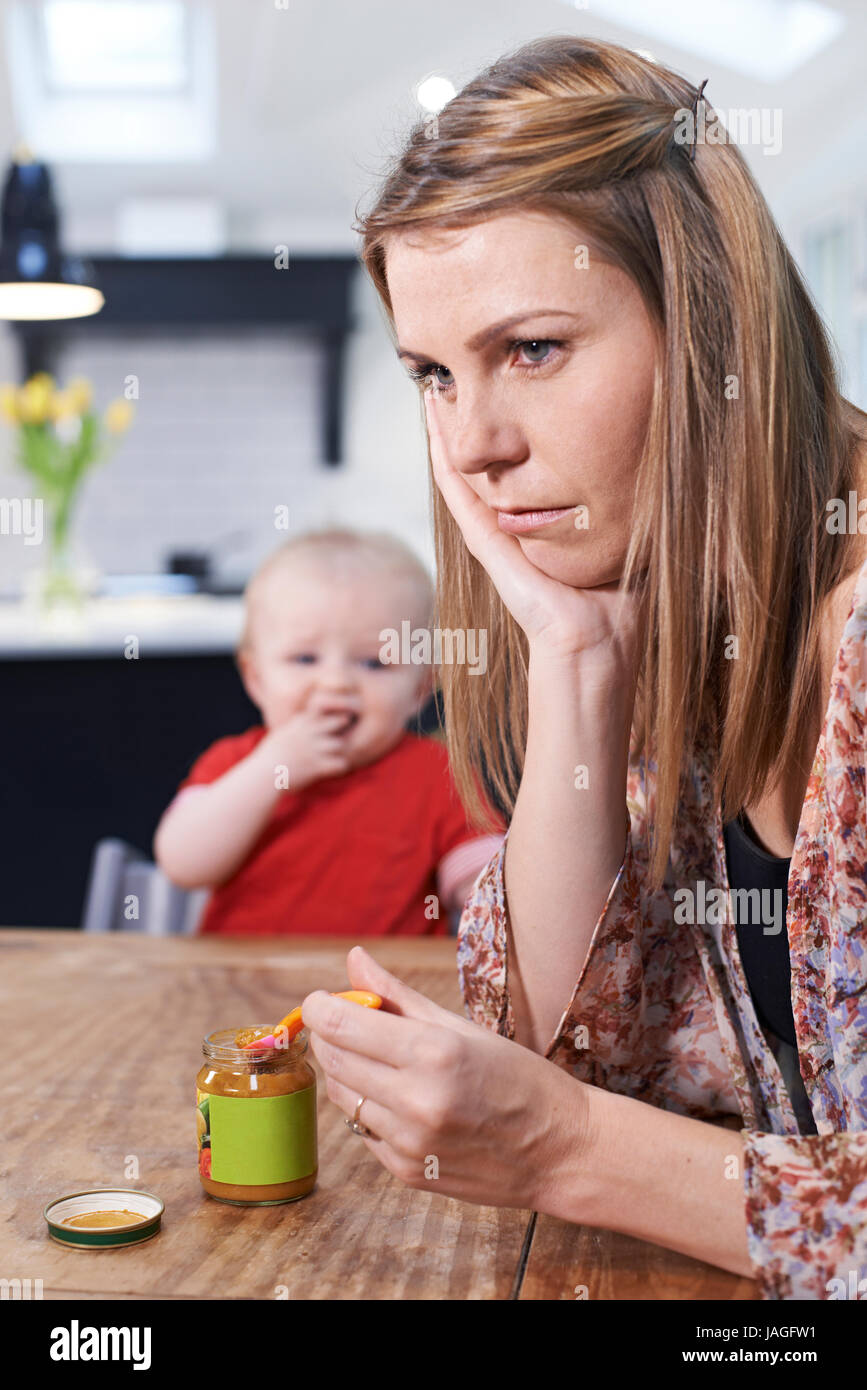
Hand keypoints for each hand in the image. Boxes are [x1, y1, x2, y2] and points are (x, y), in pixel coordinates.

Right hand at [263, 695, 356, 789]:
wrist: (263, 775)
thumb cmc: (268, 758)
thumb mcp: (281, 735)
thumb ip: (295, 727)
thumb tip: (303, 723)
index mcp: (300, 723)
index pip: (324, 707)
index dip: (331, 715)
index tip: (330, 725)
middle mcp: (309, 732)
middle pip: (339, 721)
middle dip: (340, 730)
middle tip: (336, 741)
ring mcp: (314, 748)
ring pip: (340, 744)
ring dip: (338, 752)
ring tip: (331, 758)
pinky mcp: (317, 765)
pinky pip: (341, 763)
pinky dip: (338, 767)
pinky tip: (331, 769)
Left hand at [301, 944, 592, 1210]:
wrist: (559, 1150)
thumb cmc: (517, 1078)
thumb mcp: (461, 1026)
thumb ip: (398, 994)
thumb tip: (354, 959)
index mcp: (433, 1053)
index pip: (342, 1024)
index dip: (320, 1007)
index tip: (321, 999)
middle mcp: (416, 1100)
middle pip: (333, 1060)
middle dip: (330, 1036)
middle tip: (346, 1022)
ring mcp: (409, 1142)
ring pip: (341, 1096)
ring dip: (346, 1072)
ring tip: (377, 1059)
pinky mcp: (407, 1172)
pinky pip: (362, 1130)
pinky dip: (368, 1108)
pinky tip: (399, 1098)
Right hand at [424, 388, 641, 668]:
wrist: (598, 645)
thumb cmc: (622, 603)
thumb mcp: (636, 532)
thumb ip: (645, 498)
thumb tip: (686, 453)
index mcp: (549, 519)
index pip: (527, 461)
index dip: (518, 422)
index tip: (516, 380)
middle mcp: (517, 522)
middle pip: (489, 459)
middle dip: (476, 417)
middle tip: (466, 370)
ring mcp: (497, 532)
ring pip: (464, 468)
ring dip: (449, 427)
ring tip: (439, 384)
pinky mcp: (487, 543)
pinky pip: (459, 491)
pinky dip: (443, 454)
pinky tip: (434, 419)